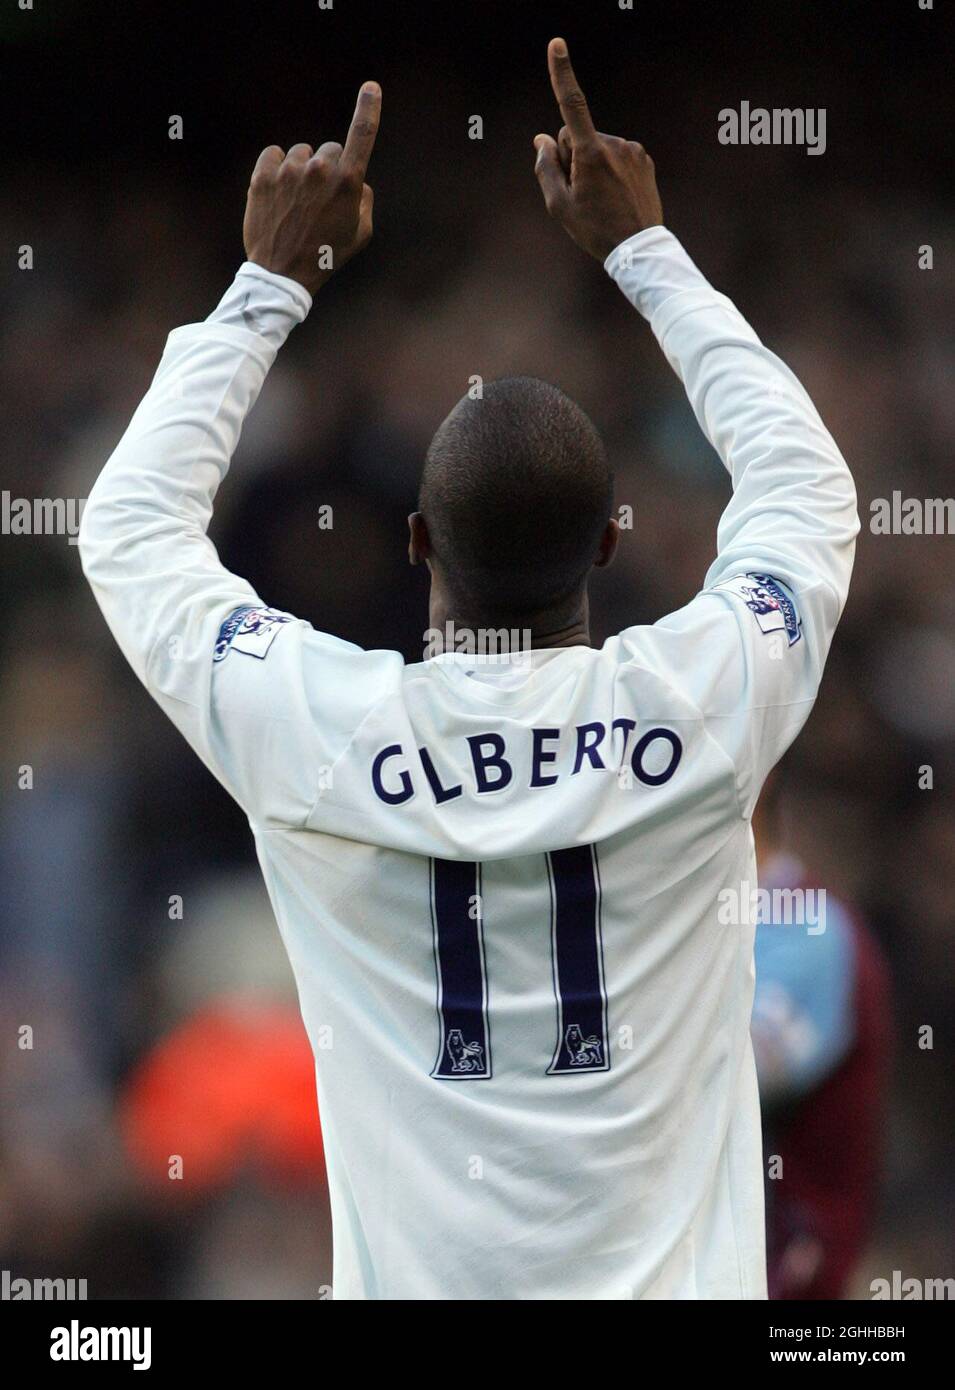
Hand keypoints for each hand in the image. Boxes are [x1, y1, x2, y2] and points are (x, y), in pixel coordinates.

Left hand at [243, 81, 380, 295]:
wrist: (282, 274)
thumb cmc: (327, 256)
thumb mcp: (360, 234)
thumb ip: (364, 200)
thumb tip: (357, 181)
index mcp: (347, 183)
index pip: (362, 136)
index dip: (369, 109)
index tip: (371, 87)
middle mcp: (319, 170)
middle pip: (329, 150)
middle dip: (328, 169)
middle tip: (320, 201)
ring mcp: (289, 171)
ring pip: (301, 154)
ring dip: (301, 172)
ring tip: (297, 204)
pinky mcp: (263, 175)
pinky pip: (274, 155)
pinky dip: (277, 169)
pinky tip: (279, 194)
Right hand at [533, 38, 661, 261]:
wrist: (638, 248)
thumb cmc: (594, 229)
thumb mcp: (559, 205)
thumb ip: (545, 167)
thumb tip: (542, 139)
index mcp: (591, 153)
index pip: (571, 105)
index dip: (561, 74)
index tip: (557, 44)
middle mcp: (614, 143)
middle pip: (577, 137)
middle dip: (572, 156)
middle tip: (580, 192)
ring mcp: (632, 149)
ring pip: (598, 147)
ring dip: (593, 165)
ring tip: (601, 199)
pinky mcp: (644, 157)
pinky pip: (617, 155)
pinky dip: (611, 169)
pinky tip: (615, 195)